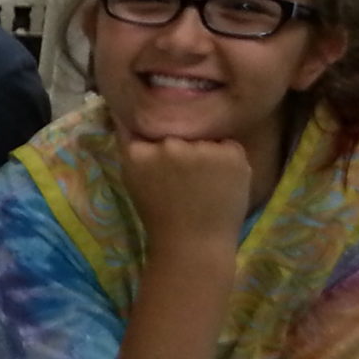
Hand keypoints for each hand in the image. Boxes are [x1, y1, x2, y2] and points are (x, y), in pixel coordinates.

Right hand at [118, 136, 251, 254]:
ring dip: (205, 153)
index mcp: (138, 153)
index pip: (145, 128)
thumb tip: (127, 114)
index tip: (158, 158)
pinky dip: (227, 161)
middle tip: (183, 178)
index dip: (154, 141)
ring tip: (204, 182)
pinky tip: (220, 183)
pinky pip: (228, 147)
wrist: (193, 244)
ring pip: (203, 139)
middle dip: (180, 148)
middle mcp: (168, 145)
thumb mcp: (133, 179)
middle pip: (176, 133)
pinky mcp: (230, 153)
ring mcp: (201, 148)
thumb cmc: (160, 216)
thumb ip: (134, 148)